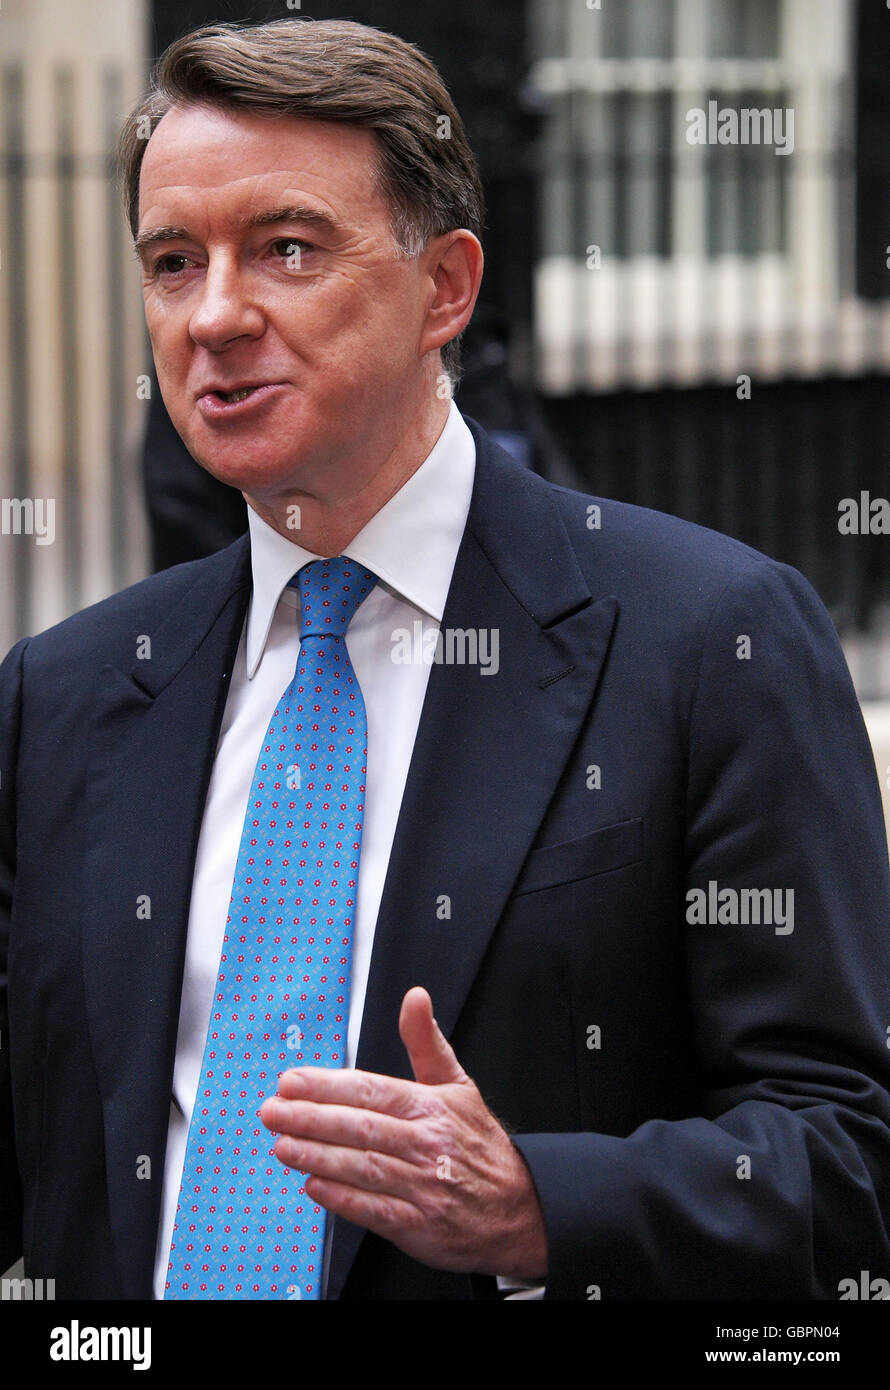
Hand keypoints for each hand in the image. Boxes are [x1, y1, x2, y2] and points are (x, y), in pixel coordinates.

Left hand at [259, 986, 547, 1280]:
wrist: (520, 1208)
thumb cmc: (478, 1144)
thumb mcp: (458, 1084)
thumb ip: (426, 1042)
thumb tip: (415, 997)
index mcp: (432, 1107)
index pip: (372, 1091)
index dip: (328, 1086)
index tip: (291, 1081)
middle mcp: (427, 1145)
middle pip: (361, 1128)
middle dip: (311, 1118)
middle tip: (273, 1110)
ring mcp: (424, 1186)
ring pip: (363, 1167)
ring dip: (317, 1156)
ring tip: (282, 1145)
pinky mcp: (420, 1225)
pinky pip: (375, 1210)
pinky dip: (342, 1199)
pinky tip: (313, 1185)